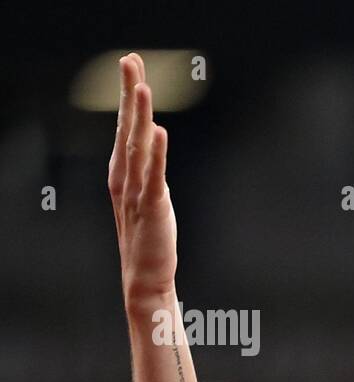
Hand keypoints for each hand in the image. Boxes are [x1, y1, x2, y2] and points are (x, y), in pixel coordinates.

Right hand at [108, 53, 176, 303]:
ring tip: (142, 87)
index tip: (132, 64)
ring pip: (137, 148)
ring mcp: (136, 192)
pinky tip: (158, 132)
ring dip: (140, 116)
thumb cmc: (150, 239)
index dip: (129, 96)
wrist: (145, 278)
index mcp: (124, 173)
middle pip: (127, 128)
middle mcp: (126, 178)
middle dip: (129, 93)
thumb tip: (156, 148)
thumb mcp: (150, 197)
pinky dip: (156, 155)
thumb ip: (151, 171)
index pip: (126, 126)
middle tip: (130, 60)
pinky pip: (154, 177)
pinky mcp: (152, 209)